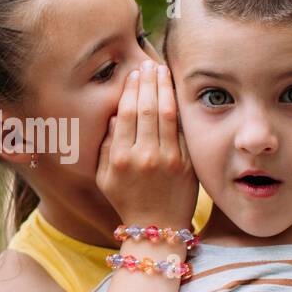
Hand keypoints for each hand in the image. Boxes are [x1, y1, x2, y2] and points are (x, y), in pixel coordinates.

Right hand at [96, 62, 197, 228]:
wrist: (157, 227)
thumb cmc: (126, 200)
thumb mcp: (105, 178)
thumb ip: (107, 147)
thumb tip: (115, 117)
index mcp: (121, 159)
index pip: (126, 113)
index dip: (130, 90)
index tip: (133, 74)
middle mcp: (145, 157)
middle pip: (147, 108)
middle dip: (148, 82)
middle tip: (148, 63)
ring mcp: (168, 160)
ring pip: (167, 114)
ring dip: (165, 88)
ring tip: (162, 70)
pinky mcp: (186, 163)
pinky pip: (182, 130)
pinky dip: (179, 108)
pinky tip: (176, 93)